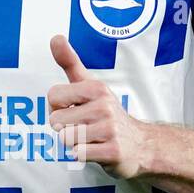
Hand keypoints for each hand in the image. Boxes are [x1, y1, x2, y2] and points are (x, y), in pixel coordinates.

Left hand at [47, 34, 150, 179]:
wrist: (140, 146)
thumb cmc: (107, 114)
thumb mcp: (90, 85)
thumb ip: (70, 62)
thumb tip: (55, 37)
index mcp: (96, 88)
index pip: (52, 96)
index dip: (57, 107)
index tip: (74, 109)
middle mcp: (104, 106)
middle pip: (55, 120)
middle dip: (65, 128)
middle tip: (84, 128)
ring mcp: (110, 129)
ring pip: (65, 139)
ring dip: (74, 143)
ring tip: (92, 138)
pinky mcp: (113, 151)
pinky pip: (78, 154)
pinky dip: (84, 155)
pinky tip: (97, 149)